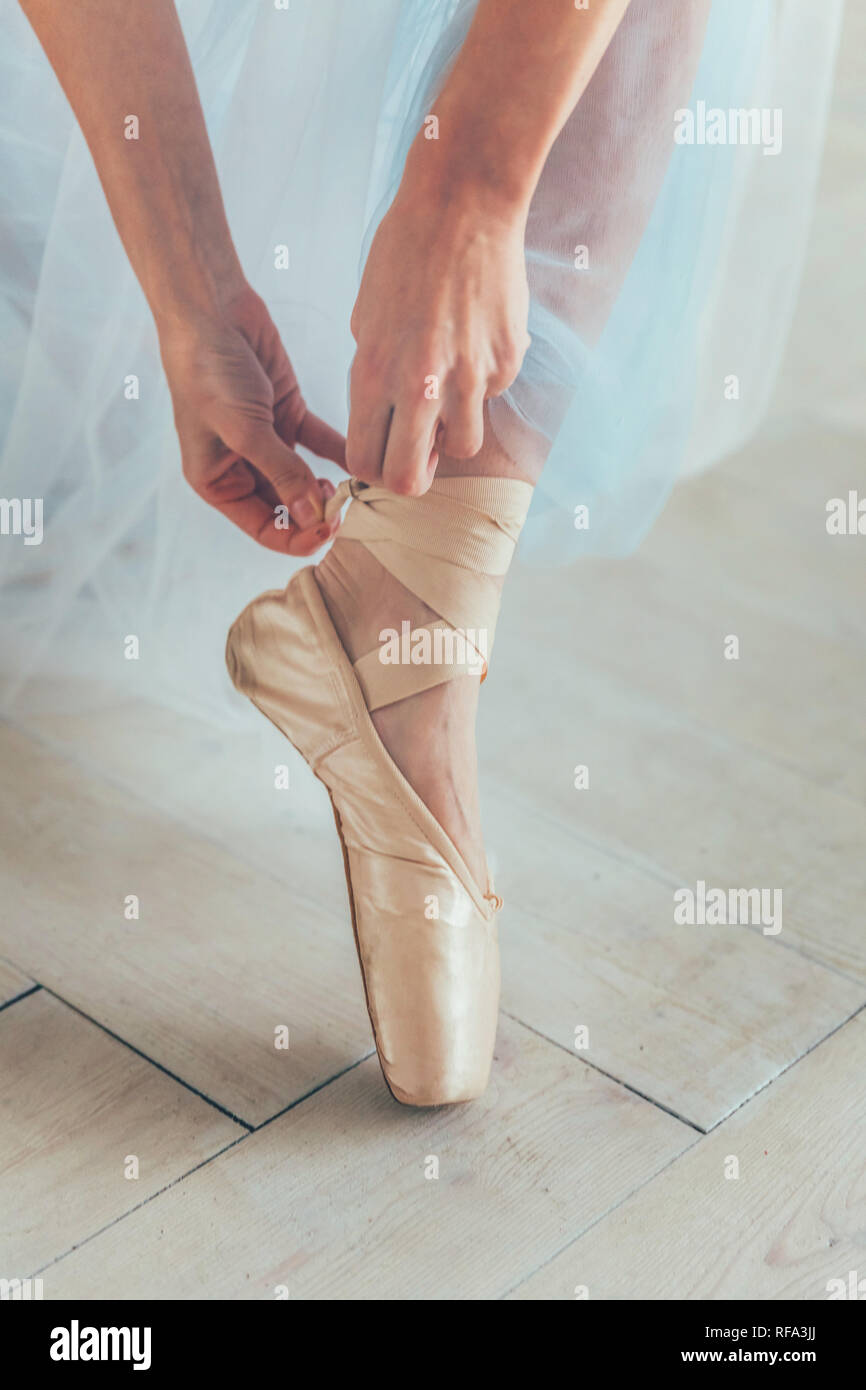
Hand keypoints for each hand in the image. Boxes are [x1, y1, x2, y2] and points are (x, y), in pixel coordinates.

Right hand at [160, 286, 346, 554]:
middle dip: (315, 514)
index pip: (263, 527)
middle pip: (288, 509)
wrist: (211, 310)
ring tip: (349, 491)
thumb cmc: (209, 371)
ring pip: (305, 479)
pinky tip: (360, 466)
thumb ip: (282, 474)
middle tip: (346, 510)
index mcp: (217, 481)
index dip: (296, 536)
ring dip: (328, 489)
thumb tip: (312, 517)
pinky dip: (339, 455)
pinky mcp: (287, 414)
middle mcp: (241, 467)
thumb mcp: (244, 430)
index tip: (328, 530)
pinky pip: (318, 444)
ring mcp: (267, 442)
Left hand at [347, 178, 530, 494]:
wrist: (464, 204)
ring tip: (450, 390)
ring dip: (455, 431)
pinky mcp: (506, 363)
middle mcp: (420, 385)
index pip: (364, 463)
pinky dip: (483, 380)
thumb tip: (387, 416)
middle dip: (413, 476)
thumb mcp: (365, 316)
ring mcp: (468, 378)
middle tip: (419, 453)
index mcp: (373, 373)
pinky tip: (475, 336)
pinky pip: (492, 396)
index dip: (373, 469)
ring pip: (464, 447)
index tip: (383, 454)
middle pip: (410, 481)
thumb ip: (374, 373)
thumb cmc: (405, 252)